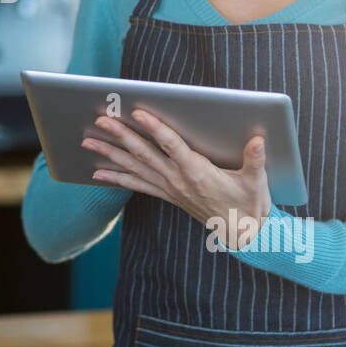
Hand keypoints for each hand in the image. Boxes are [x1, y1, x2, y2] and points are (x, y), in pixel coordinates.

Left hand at [81, 107, 271, 249]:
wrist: (243, 234)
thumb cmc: (249, 204)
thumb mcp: (256, 181)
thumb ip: (255, 160)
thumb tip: (258, 139)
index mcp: (197, 171)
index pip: (171, 144)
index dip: (154, 127)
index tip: (138, 112)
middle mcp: (177, 179)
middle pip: (144, 153)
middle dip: (120, 135)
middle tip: (100, 119)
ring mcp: (169, 188)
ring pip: (134, 167)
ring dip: (110, 153)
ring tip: (87, 141)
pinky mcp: (167, 195)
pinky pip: (136, 185)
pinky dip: (115, 178)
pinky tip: (96, 173)